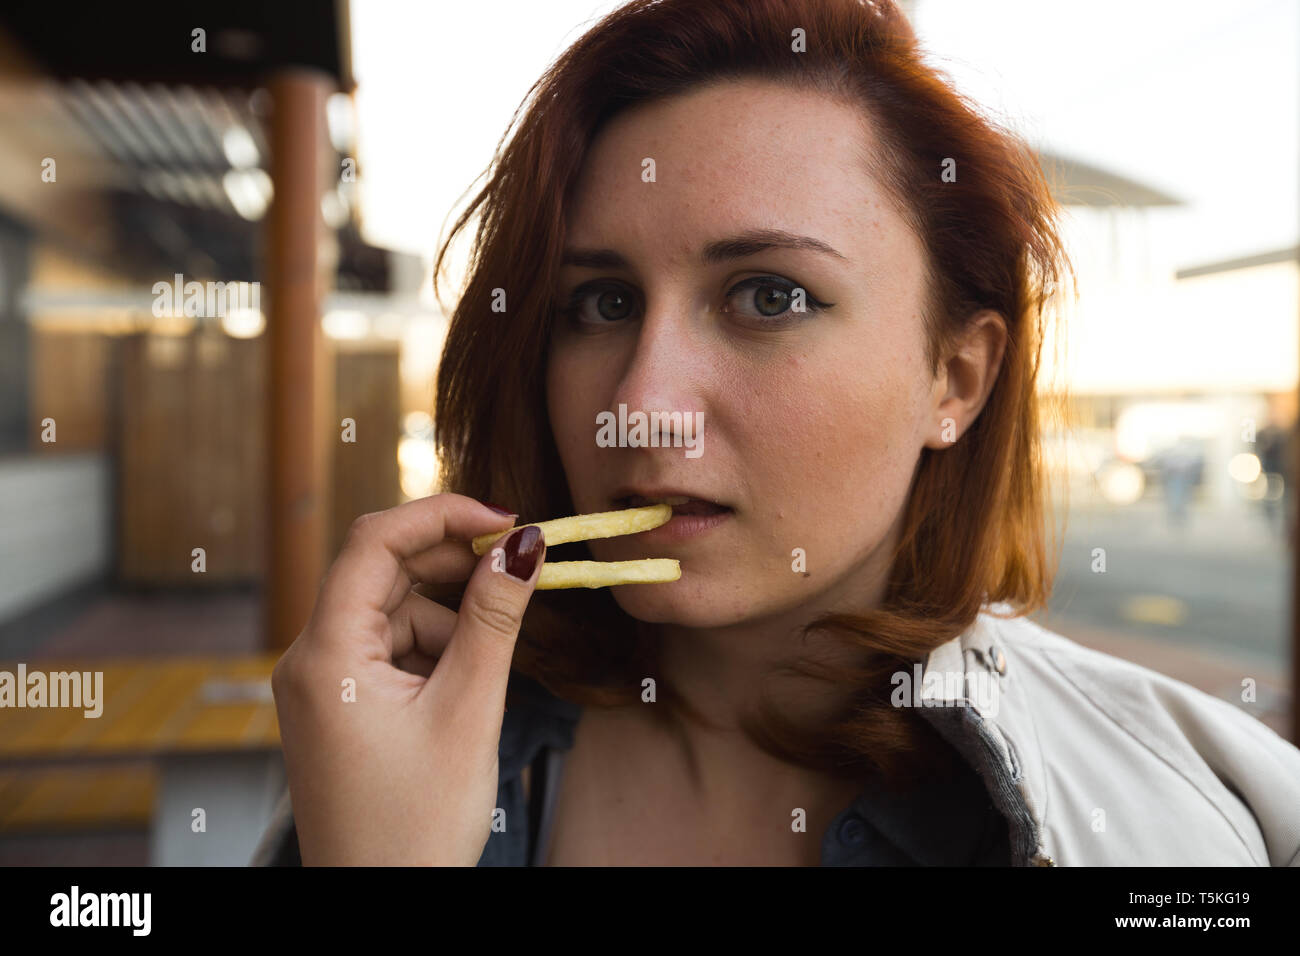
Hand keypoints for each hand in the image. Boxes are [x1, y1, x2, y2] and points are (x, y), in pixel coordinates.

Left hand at [270, 494, 544, 864]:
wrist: (383, 909)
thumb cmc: (417, 826)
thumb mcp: (468, 712)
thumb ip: (494, 618)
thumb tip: (523, 544)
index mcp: (326, 655)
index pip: (374, 543)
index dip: (441, 515)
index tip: (507, 518)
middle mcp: (311, 659)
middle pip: (382, 573)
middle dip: (453, 567)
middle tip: (518, 571)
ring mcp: (322, 684)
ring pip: (393, 611)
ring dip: (449, 618)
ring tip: (487, 669)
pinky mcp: (340, 705)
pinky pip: (390, 648)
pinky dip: (435, 651)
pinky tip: (466, 688)